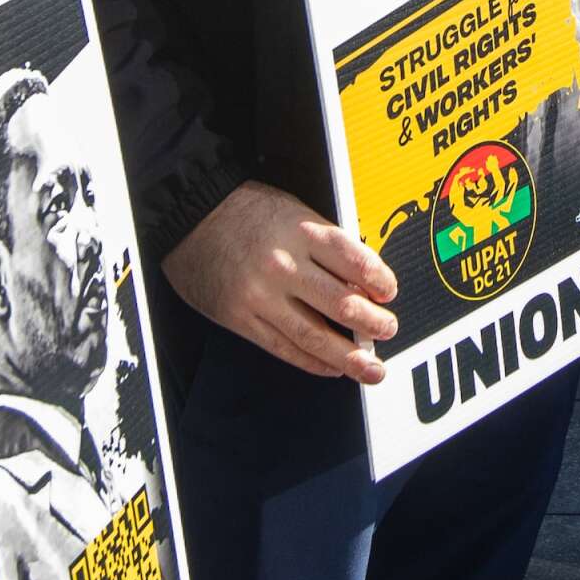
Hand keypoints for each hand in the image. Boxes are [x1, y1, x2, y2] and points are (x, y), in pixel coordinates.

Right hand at [163, 182, 396, 382]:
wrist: (189, 215)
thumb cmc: (244, 211)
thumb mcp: (292, 212)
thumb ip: (324, 244)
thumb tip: (361, 280)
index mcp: (300, 231)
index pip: (353, 259)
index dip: (379, 280)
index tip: (389, 292)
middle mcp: (283, 264)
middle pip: (339, 303)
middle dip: (372, 323)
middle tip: (388, 330)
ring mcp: (260, 295)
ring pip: (313, 335)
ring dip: (348, 356)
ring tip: (370, 368)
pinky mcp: (240, 318)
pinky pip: (283, 347)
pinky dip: (311, 361)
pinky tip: (331, 367)